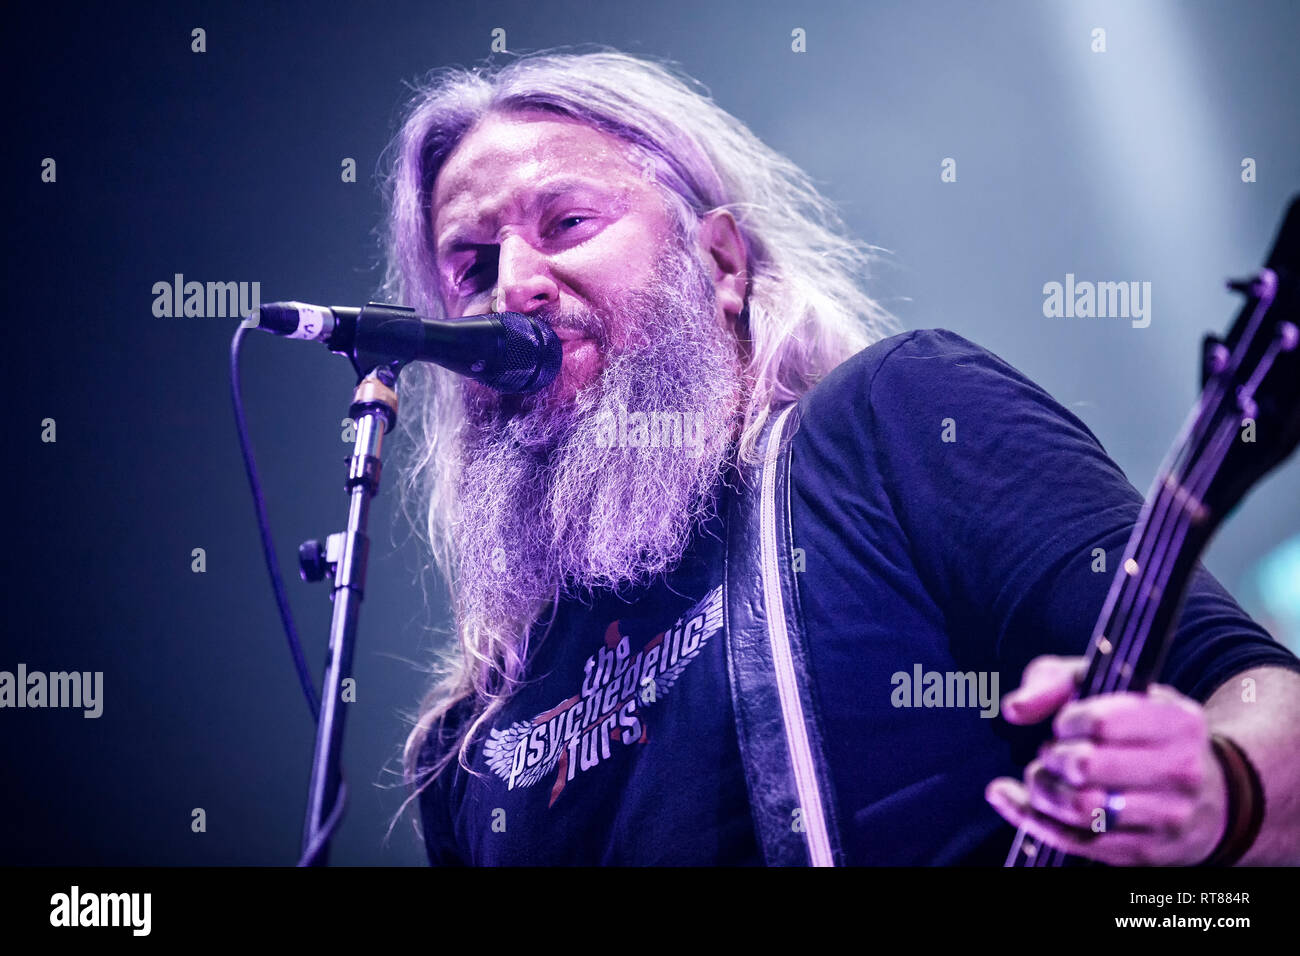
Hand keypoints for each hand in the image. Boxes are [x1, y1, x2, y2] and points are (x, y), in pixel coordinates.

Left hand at [985, 655, 1228, 864]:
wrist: (1208, 793)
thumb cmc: (1139, 729)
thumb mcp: (1106, 685)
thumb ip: (1054, 682)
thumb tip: (1015, 710)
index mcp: (1178, 721)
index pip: (1100, 722)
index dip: (1067, 722)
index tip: (1065, 725)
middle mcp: (1181, 771)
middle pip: (1086, 767)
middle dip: (1052, 758)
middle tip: (1052, 754)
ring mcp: (1168, 817)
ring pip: (1080, 809)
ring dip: (1043, 792)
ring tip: (1043, 777)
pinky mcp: (1147, 852)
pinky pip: (1077, 842)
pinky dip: (1036, 821)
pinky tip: (1017, 801)